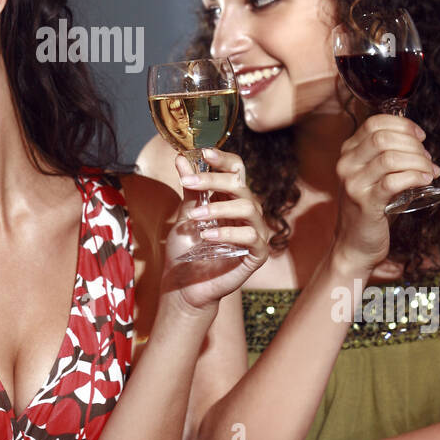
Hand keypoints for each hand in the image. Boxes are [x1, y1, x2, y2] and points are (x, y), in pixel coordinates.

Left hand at [161, 147, 269, 315]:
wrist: (185, 287)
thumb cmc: (187, 250)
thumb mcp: (185, 214)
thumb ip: (189, 189)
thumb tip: (182, 158)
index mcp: (231, 199)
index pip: (236, 170)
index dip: (223, 159)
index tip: (204, 153)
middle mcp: (246, 212)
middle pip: (240, 185)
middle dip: (214, 180)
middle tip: (190, 183)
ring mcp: (254, 232)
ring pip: (248, 208)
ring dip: (219, 208)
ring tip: (195, 217)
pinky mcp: (257, 254)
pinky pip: (250, 237)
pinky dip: (228, 233)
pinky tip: (207, 236)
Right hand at [334, 115, 439, 265]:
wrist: (355, 244)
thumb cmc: (371, 208)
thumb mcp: (374, 177)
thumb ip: (389, 157)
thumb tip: (421, 144)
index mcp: (348, 153)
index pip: (374, 123)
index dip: (402, 125)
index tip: (420, 137)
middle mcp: (346, 165)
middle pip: (383, 138)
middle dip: (413, 145)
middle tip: (428, 159)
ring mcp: (353, 184)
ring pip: (390, 158)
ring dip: (418, 162)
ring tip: (430, 172)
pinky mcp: (365, 203)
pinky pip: (393, 182)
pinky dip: (415, 177)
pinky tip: (426, 181)